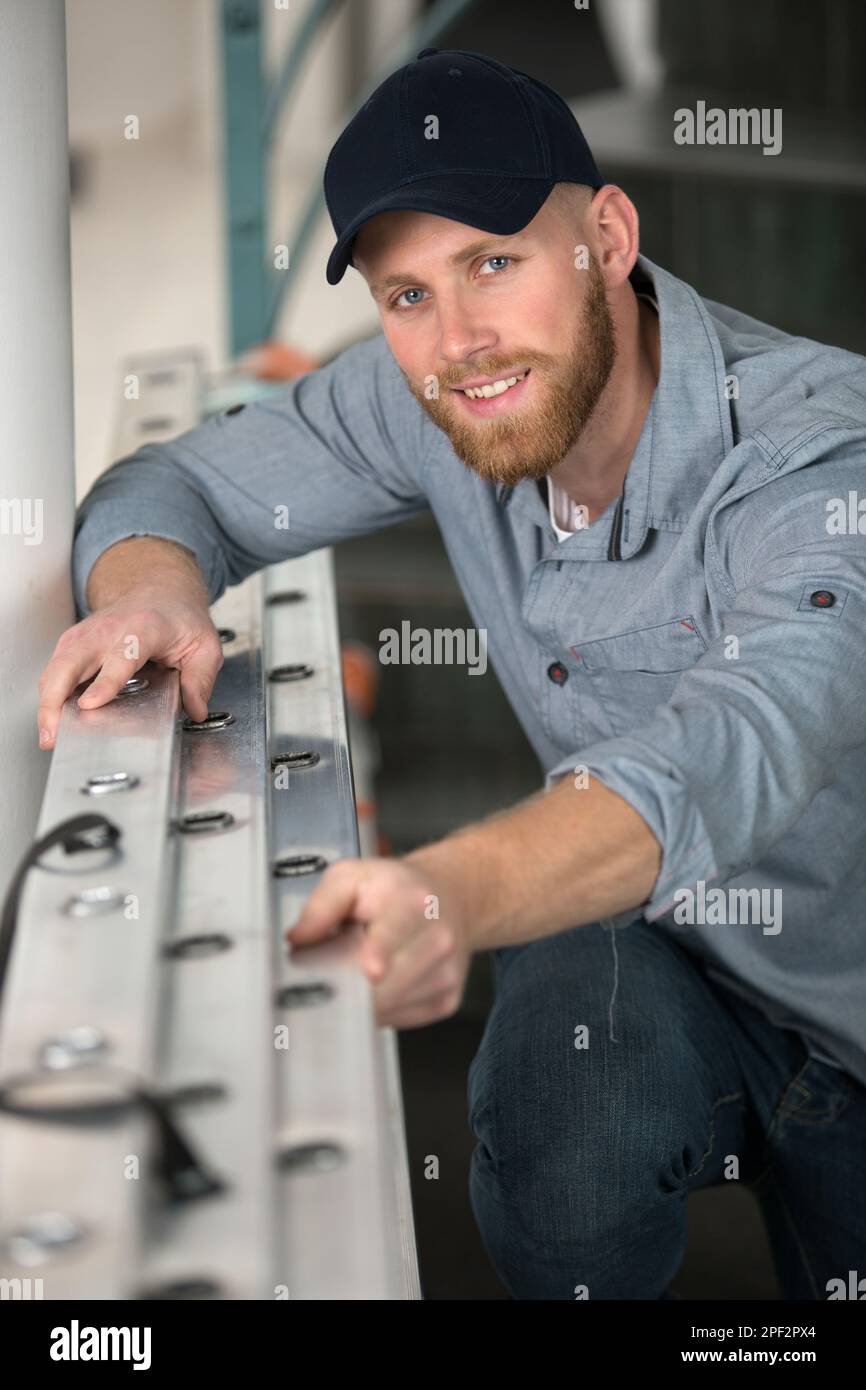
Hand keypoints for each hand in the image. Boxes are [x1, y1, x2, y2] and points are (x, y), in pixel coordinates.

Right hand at [37, 595, 224, 747]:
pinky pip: (54, 669)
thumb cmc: (179, 618)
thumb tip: (195, 709)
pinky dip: (49, 693)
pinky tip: (52, 717)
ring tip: (49, 734)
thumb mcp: (205, 646)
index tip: (90, 704)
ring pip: (56, 667)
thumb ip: (200, 679)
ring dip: (47, 701)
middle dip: (56, 697)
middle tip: (53, 731)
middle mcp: (108, 629)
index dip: (104, 682)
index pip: (120, 657)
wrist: (160, 590)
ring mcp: (86, 634)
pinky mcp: (74, 642)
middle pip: (71, 661)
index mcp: (143, 629)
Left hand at [287, 856, 473, 1027]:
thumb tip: (297, 939)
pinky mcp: (446, 1001)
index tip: (372, 970)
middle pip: (386, 982)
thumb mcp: (352, 876)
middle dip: (345, 985)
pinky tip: (381, 982)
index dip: (381, 952)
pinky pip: (397, 1019)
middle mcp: (438, 939)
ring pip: (387, 1007)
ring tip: (359, 968)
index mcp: (412, 902)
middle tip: (324, 974)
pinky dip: (380, 1008)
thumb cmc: (394, 888)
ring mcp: (445, 974)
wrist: (451, 897)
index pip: (396, 930)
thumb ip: (322, 903)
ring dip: (360, 999)